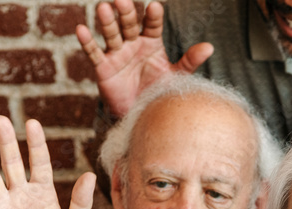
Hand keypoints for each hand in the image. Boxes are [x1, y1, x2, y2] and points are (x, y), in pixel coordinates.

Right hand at [0, 116, 94, 208]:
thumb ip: (81, 203)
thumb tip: (90, 174)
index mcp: (44, 194)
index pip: (40, 163)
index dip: (36, 144)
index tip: (32, 123)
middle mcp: (22, 196)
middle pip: (13, 163)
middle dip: (8, 142)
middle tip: (1, 120)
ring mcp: (4, 207)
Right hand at [77, 0, 213, 116]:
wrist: (142, 113)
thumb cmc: (159, 91)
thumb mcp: (176, 76)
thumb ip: (190, 61)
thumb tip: (210, 47)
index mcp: (151, 42)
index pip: (152, 25)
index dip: (152, 17)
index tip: (154, 7)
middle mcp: (133, 43)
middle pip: (129, 24)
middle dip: (126, 13)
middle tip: (123, 0)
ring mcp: (117, 53)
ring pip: (111, 34)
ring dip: (107, 21)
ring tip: (103, 8)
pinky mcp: (103, 67)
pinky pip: (94, 53)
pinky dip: (87, 42)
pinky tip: (81, 29)